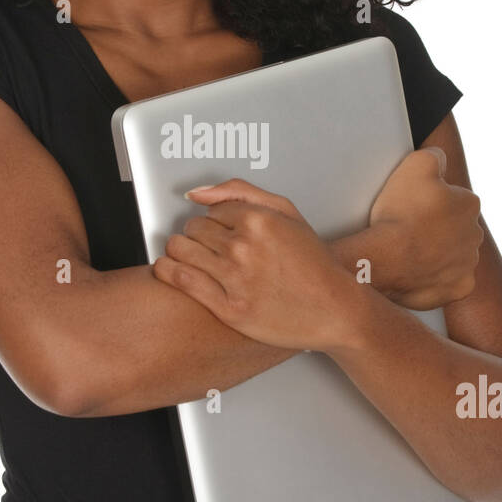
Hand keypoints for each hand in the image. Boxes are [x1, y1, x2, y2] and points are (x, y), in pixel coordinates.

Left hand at [152, 178, 357, 350]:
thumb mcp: (287, 212)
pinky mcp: (229, 308)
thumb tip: (196, 192)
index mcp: (258, 220)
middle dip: (196, 236)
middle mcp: (245, 247)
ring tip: (189, 257)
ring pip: (180, 250)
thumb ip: (240, 192)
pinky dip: (167, 270)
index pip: (209, 211)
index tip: (218, 233)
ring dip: (179, 250)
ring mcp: (236, 278)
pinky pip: (181, 279)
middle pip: (192, 229)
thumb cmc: (312, 263)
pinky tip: (168, 269)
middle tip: (208, 248)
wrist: (334, 308)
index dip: (213, 222)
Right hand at [367, 147, 482, 308]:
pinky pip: (449, 281)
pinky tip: (416, 272)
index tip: (410, 206)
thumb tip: (441, 157)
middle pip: (454, 227)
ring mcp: (469, 264)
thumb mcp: (416, 164)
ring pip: (452, 254)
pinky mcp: (459, 289)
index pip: (451, 198)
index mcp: (470, 203)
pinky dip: (436, 277)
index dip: (428, 200)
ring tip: (408, 251)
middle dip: (436, 227)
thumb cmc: (399, 212)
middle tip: (407, 228)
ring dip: (436, 252)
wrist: (386, 259)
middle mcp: (476, 234)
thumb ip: (435, 155)